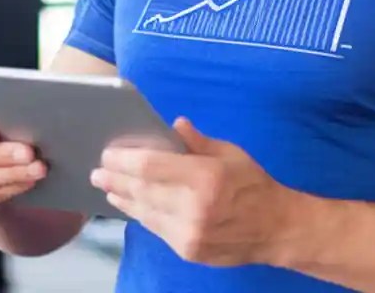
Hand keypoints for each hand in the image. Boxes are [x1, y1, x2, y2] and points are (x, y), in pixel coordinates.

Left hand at [91, 117, 292, 266]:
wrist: (275, 228)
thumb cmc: (253, 185)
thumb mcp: (230, 154)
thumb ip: (198, 142)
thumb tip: (175, 125)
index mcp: (206, 177)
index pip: (151, 166)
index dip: (124, 159)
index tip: (108, 153)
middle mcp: (194, 207)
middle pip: (141, 190)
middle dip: (116, 179)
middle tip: (98, 171)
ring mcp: (189, 232)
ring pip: (144, 212)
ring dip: (122, 198)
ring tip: (107, 187)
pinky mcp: (187, 249)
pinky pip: (155, 228)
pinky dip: (140, 214)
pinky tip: (130, 204)